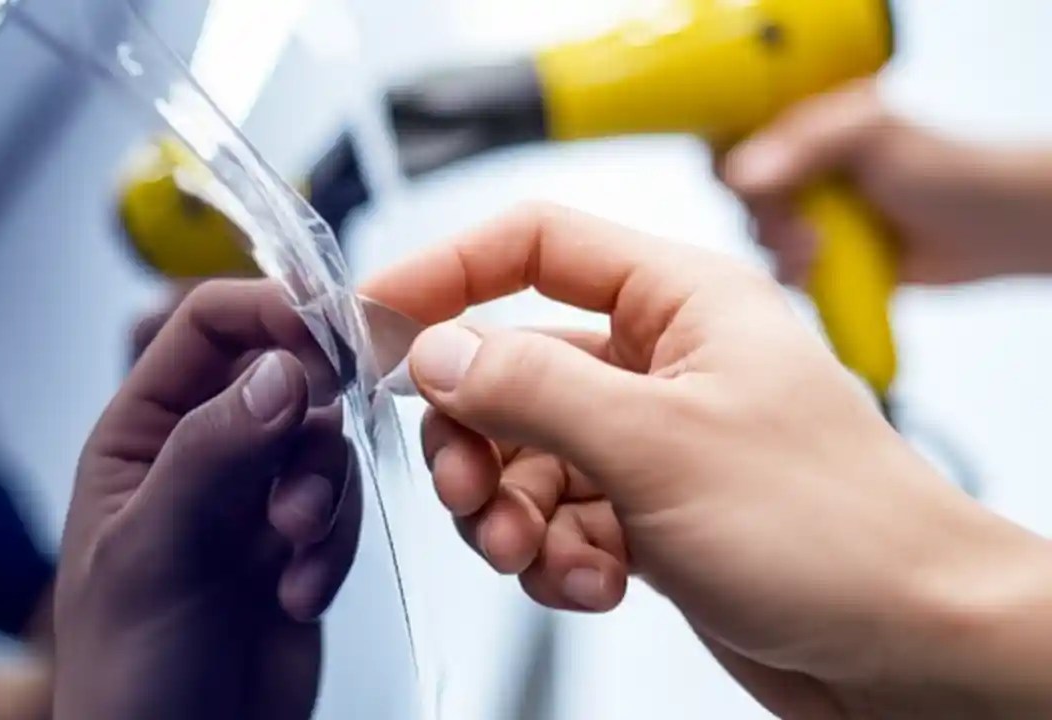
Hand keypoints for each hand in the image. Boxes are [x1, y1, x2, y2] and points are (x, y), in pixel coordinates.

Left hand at [57, 280, 360, 719]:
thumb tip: (279, 368)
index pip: (207, 327)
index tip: (326, 330)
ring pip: (324, 446)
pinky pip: (342, 511)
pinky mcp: (297, 547)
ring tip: (291, 554)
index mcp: (142, 433)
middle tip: (299, 484)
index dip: (268, 312)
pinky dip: (333, 549)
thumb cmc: (127, 672)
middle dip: (305, 431)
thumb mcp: (155, 553)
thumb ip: (212, 455)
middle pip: (285, 379)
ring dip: (321, 498)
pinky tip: (298, 597)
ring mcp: (252, 500)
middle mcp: (201, 454)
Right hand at [362, 203, 1051, 718]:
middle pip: (509, 365)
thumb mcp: (657, 446)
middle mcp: (659, 362)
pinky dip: (555, 555)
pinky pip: (558, 515)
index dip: (445, 272)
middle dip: (475, 436)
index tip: (376, 320)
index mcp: (677, 302)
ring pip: (524, 451)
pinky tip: (592, 582)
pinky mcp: (648, 510)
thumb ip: (532, 388)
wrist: (909, 648)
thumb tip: (436, 349)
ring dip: (510, 510)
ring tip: (536, 556)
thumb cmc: (833, 531)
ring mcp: (651, 440)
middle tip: (468, 491)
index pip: (533, 246)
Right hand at [719, 80, 1051, 284]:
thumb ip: (803, 145)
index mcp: (805, 127)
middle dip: (764, 214)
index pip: (739, 140)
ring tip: (818, 249)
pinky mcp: (821, 258)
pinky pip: (782, 270)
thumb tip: (739, 175)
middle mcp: (802, 170)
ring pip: (759, 235)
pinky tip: (820, 269)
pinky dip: (795, 274)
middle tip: (797, 224)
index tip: (750, 187)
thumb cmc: (941, 167)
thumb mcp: (868, 134)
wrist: (987, 229)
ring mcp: (810, 215)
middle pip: (743, 195)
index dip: (734, 165)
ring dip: (781, 247)